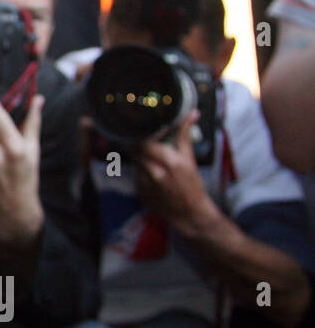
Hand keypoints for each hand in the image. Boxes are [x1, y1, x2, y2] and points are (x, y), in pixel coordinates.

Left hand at [136, 109, 219, 236]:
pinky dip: (140, 172)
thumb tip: (192, 113)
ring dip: (139, 158)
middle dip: (138, 145)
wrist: (190, 214)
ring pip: (134, 162)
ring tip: (150, 159)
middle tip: (141, 140)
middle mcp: (154, 172)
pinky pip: (135, 175)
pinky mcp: (139, 192)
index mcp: (168, 161)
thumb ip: (185, 135)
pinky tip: (150, 174)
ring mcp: (145, 183)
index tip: (141, 130)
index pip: (143, 141)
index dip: (140, 135)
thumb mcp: (189, 159)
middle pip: (135, 150)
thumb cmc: (192, 185)